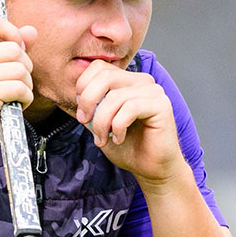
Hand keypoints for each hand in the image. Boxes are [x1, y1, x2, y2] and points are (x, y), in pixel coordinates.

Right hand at [0, 16, 37, 161]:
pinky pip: (21, 87)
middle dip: (24, 69)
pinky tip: (14, 106)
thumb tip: (32, 31)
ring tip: (12, 98)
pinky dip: (25, 99)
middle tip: (14, 86)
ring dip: (25, 86)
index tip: (17, 50)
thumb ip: (11, 50)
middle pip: (14, 49)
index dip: (12, 33)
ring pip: (20, 69)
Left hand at [74, 61, 183, 186]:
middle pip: (105, 77)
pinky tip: (119, 139)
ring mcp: (153, 91)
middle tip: (85, 122)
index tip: (81, 113)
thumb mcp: (100, 123)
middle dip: (88, 102)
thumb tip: (73, 95)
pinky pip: (130, 109)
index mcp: (127, 81)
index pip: (99, 67)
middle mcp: (142, 81)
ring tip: (102, 139)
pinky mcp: (161, 105)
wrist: (150, 169)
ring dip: (101, 122)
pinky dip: (118, 127)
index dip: (83, 87)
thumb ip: (90, 106)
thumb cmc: (128, 147)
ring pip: (114, 97)